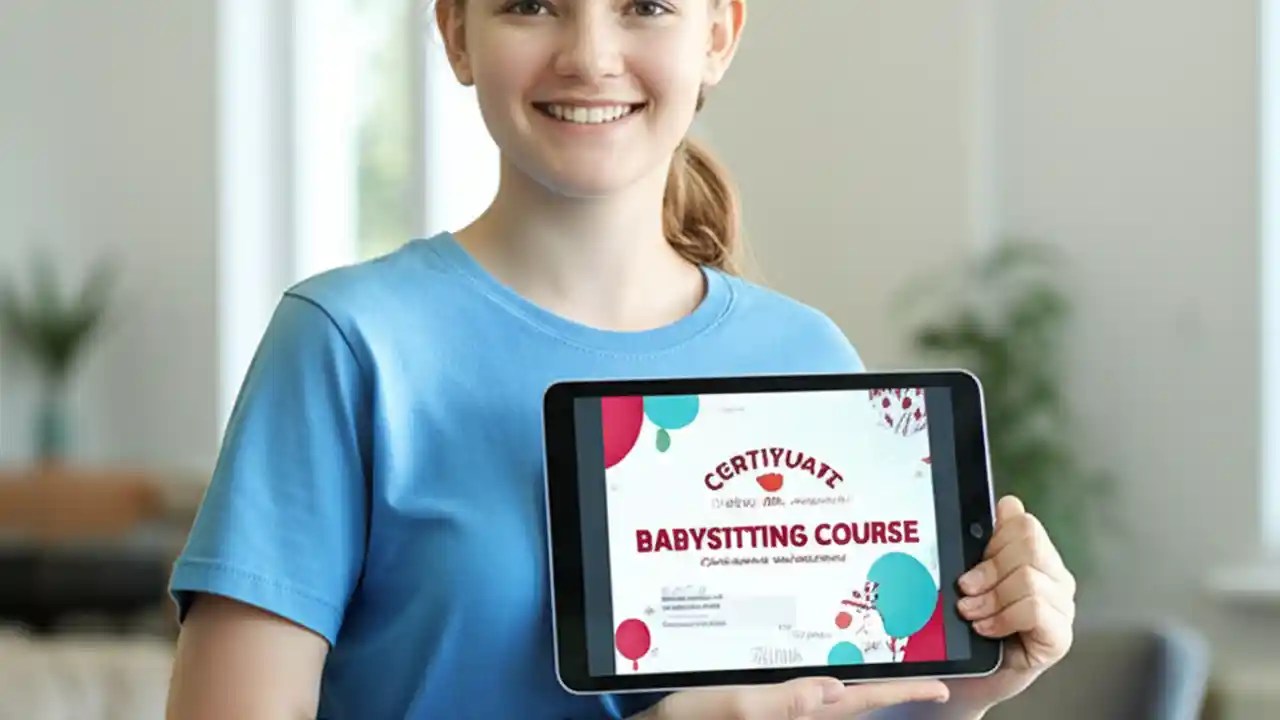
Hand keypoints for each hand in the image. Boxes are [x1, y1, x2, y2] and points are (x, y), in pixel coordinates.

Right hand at [648, 676, 949, 719]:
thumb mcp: (730, 708)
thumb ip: (780, 702)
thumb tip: (832, 690)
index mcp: (799, 714)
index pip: (865, 700)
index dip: (906, 693)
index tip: (944, 686)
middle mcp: (797, 715)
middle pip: (857, 699)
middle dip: (893, 683)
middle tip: (926, 667)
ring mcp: (780, 713)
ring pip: (833, 695)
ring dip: (861, 679)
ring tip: (887, 657)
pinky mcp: (762, 707)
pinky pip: (803, 692)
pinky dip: (821, 678)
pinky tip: (823, 664)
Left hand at [945, 495, 1075, 714]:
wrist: (965, 678)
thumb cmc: (967, 628)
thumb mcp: (972, 579)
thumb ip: (987, 543)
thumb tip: (1009, 503)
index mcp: (1036, 558)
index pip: (1024, 524)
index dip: (993, 540)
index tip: (972, 562)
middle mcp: (1055, 579)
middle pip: (1028, 544)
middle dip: (989, 567)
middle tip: (967, 589)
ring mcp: (1062, 608)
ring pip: (1029, 578)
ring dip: (991, 598)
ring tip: (972, 613)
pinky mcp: (1060, 637)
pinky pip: (1034, 610)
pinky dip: (1004, 618)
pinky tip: (987, 628)